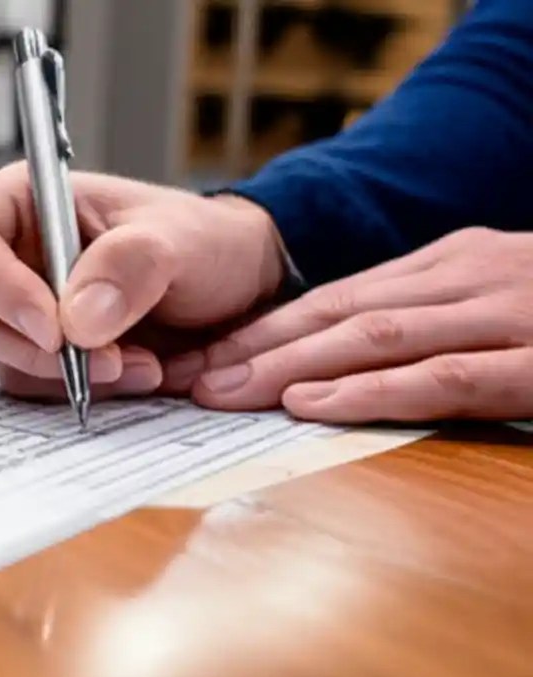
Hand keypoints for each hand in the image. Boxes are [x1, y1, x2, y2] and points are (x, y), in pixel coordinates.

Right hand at [0, 163, 286, 399]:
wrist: (237, 290)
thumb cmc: (202, 241)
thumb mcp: (179, 240)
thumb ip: (130, 265)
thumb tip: (74, 319)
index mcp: (24, 202)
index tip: (52, 325)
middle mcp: (9, 254)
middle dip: (32, 345)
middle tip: (103, 358)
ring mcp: (21, 307)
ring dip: (62, 373)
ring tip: (136, 362)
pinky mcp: (40, 351)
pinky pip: (31, 383)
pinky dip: (78, 390)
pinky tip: (131, 372)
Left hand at [190, 228, 532, 422]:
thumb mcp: (504, 300)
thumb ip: (435, 322)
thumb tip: (348, 359)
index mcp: (452, 264)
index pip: (337, 299)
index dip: (260, 331)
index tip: (199, 359)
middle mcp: (467, 279)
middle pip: (336, 313)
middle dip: (250, 347)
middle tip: (181, 376)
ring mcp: (502, 316)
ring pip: (371, 338)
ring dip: (286, 366)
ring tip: (219, 391)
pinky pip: (442, 377)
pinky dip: (371, 391)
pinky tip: (312, 405)